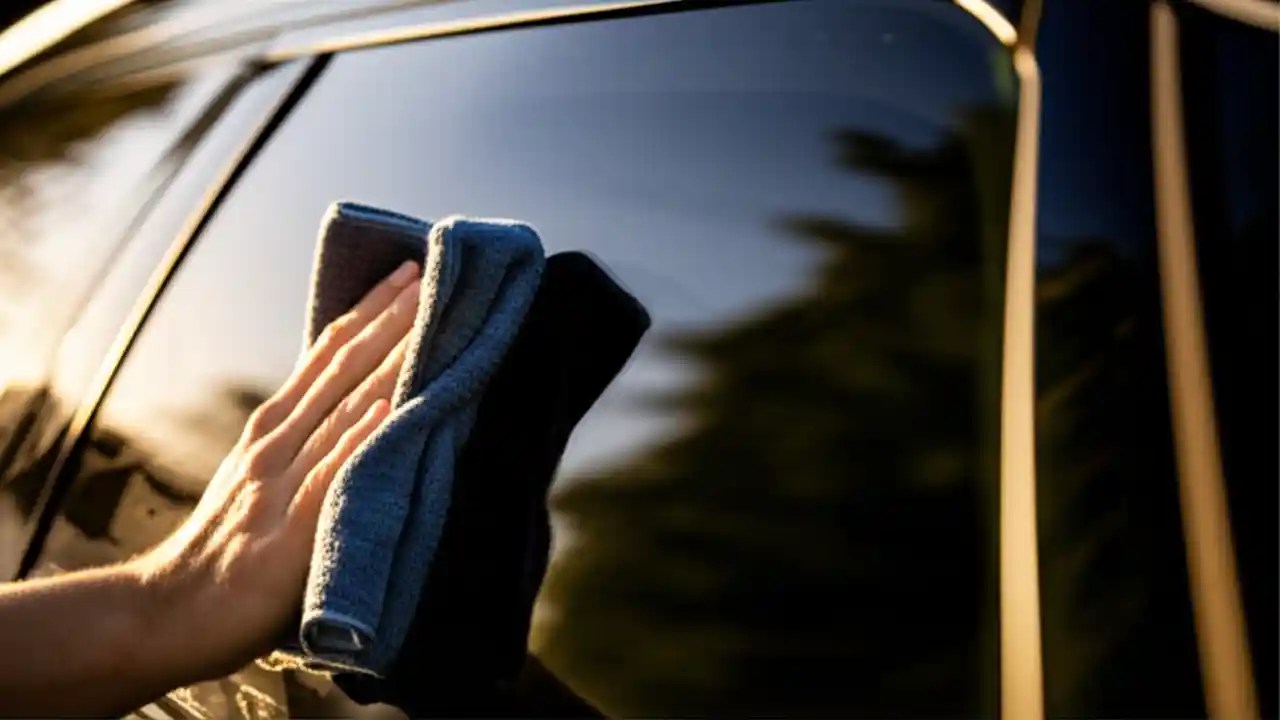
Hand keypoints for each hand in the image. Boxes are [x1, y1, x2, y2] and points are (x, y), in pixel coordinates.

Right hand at [131, 260, 420, 683]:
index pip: (327, 354)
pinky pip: (331, 477)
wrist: (170, 612)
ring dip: (388, 361)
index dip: (369, 311)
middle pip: (342, 367)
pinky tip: (390, 409)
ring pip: (345, 408)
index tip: (407, 274)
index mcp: (272, 429)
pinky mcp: (290, 530)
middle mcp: (277, 443)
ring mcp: (282, 483)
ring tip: (428, 321)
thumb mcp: (260, 479)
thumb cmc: (227, 550)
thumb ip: (302, 445)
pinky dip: (359, 440)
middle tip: (431, 274)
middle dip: (389, 318)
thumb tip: (359, 409)